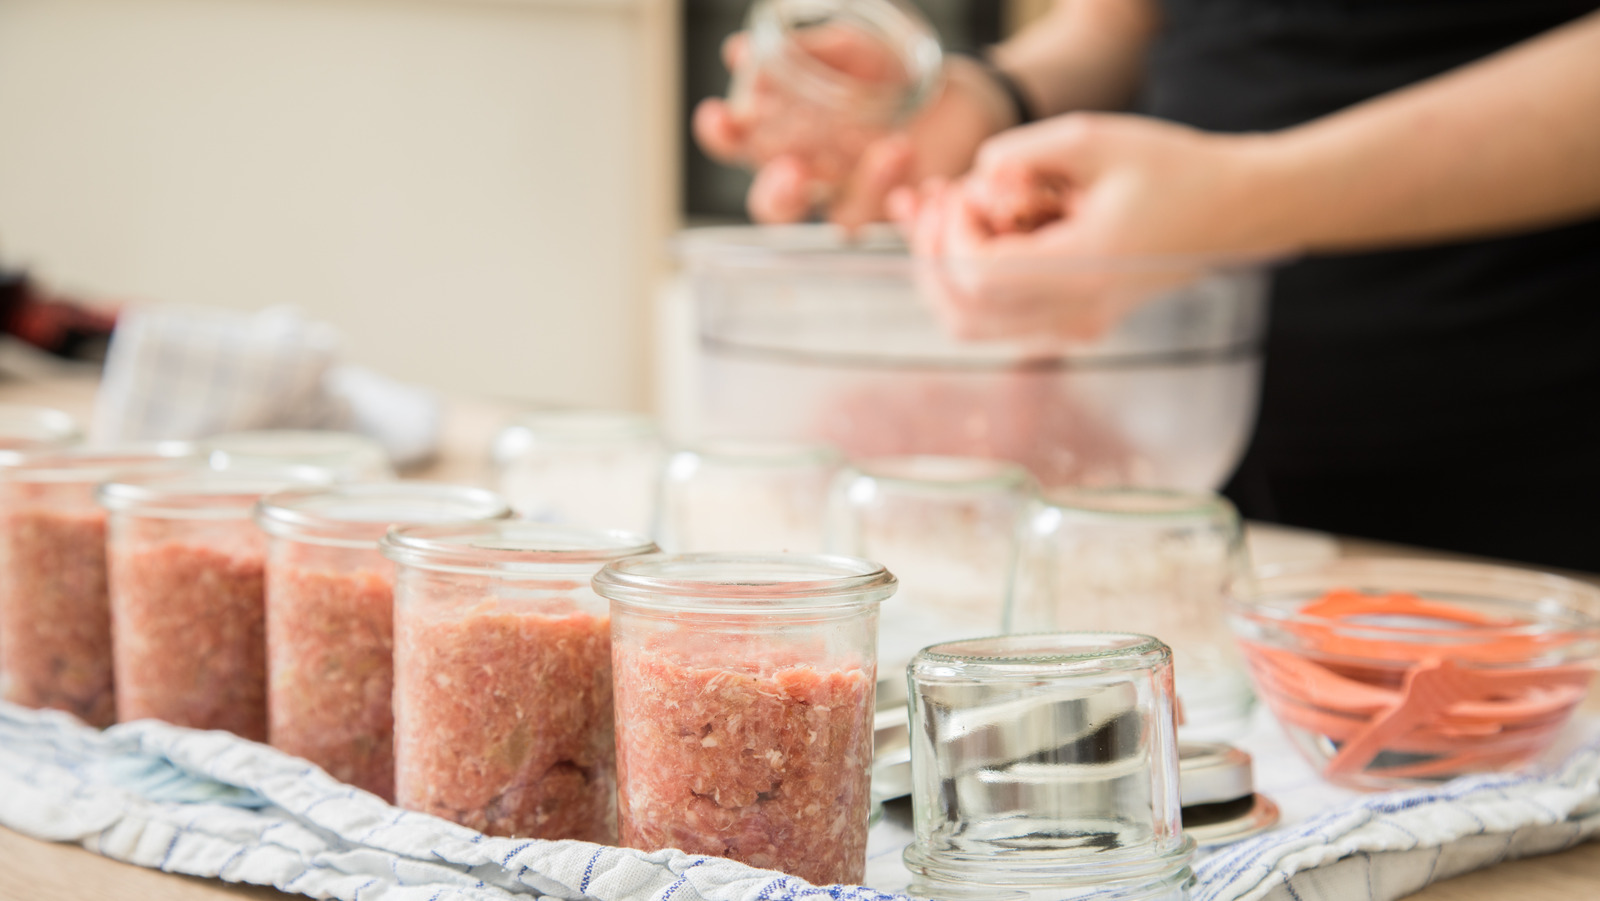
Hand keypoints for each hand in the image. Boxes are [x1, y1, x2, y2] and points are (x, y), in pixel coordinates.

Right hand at [694, 34, 1013, 229]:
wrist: (948, 91)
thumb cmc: (883, 71)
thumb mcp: (845, 49)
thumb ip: (801, 53)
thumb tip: (742, 52)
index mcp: (781, 133)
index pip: (736, 143)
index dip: (720, 134)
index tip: (719, 115)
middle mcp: (808, 174)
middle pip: (772, 204)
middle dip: (777, 192)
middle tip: (793, 171)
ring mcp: (850, 197)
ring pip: (832, 218)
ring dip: (861, 190)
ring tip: (885, 147)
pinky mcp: (890, 210)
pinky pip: (883, 211)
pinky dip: (890, 183)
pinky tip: (901, 150)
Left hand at [890, 113, 1285, 339]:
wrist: (1232, 211)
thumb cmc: (1173, 170)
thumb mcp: (1093, 138)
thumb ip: (1021, 153)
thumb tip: (973, 178)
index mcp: (1082, 271)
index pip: (977, 276)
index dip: (952, 230)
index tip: (966, 188)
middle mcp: (1074, 315)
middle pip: (960, 314)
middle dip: (933, 254)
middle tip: (940, 202)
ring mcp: (1073, 329)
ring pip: (970, 326)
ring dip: (946, 270)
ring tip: (955, 211)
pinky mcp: (1071, 325)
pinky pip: (998, 319)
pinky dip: (972, 279)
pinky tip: (979, 228)